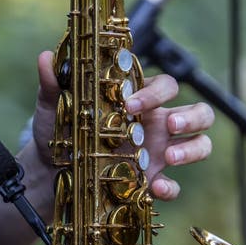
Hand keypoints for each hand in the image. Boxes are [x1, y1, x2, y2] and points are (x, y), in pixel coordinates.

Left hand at [31, 51, 213, 198]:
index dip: (155, 93)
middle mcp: (157, 123)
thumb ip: (53, 84)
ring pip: (200, 143)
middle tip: (170, 125)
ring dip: (192, 148)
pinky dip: (171, 187)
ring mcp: (160, 153)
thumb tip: (45, 57)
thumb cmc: (60, 132)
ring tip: (170, 157)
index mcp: (140, 99)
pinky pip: (176, 185)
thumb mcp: (54, 107)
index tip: (130, 106)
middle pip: (199, 112)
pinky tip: (155, 188)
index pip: (165, 85)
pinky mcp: (154, 180)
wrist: (51, 172)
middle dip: (191, 116)